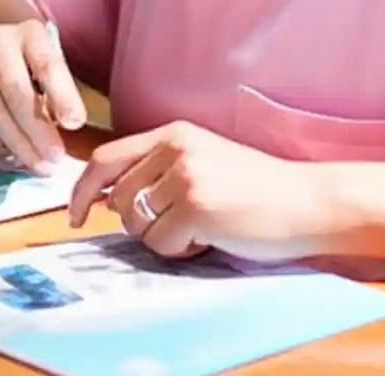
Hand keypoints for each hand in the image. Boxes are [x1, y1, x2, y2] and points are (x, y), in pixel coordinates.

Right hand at [0, 19, 86, 174]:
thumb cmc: (30, 64)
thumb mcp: (51, 68)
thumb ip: (61, 93)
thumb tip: (69, 128)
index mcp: (30, 33)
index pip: (47, 65)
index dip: (62, 96)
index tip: (74, 123)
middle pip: (16, 92)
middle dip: (37, 131)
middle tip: (53, 159)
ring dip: (15, 143)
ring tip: (36, 164)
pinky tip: (9, 153)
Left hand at [68, 121, 346, 260]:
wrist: (308, 201)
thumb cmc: (257, 189)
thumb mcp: (203, 161)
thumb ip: (158, 169)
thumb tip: (106, 197)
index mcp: (173, 133)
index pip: (106, 159)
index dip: (82, 190)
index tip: (76, 215)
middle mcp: (175, 149)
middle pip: (117, 199)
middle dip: (137, 224)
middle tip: (177, 225)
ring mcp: (186, 177)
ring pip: (137, 226)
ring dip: (163, 238)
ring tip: (201, 228)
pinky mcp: (197, 207)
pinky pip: (161, 244)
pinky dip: (182, 250)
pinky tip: (212, 238)